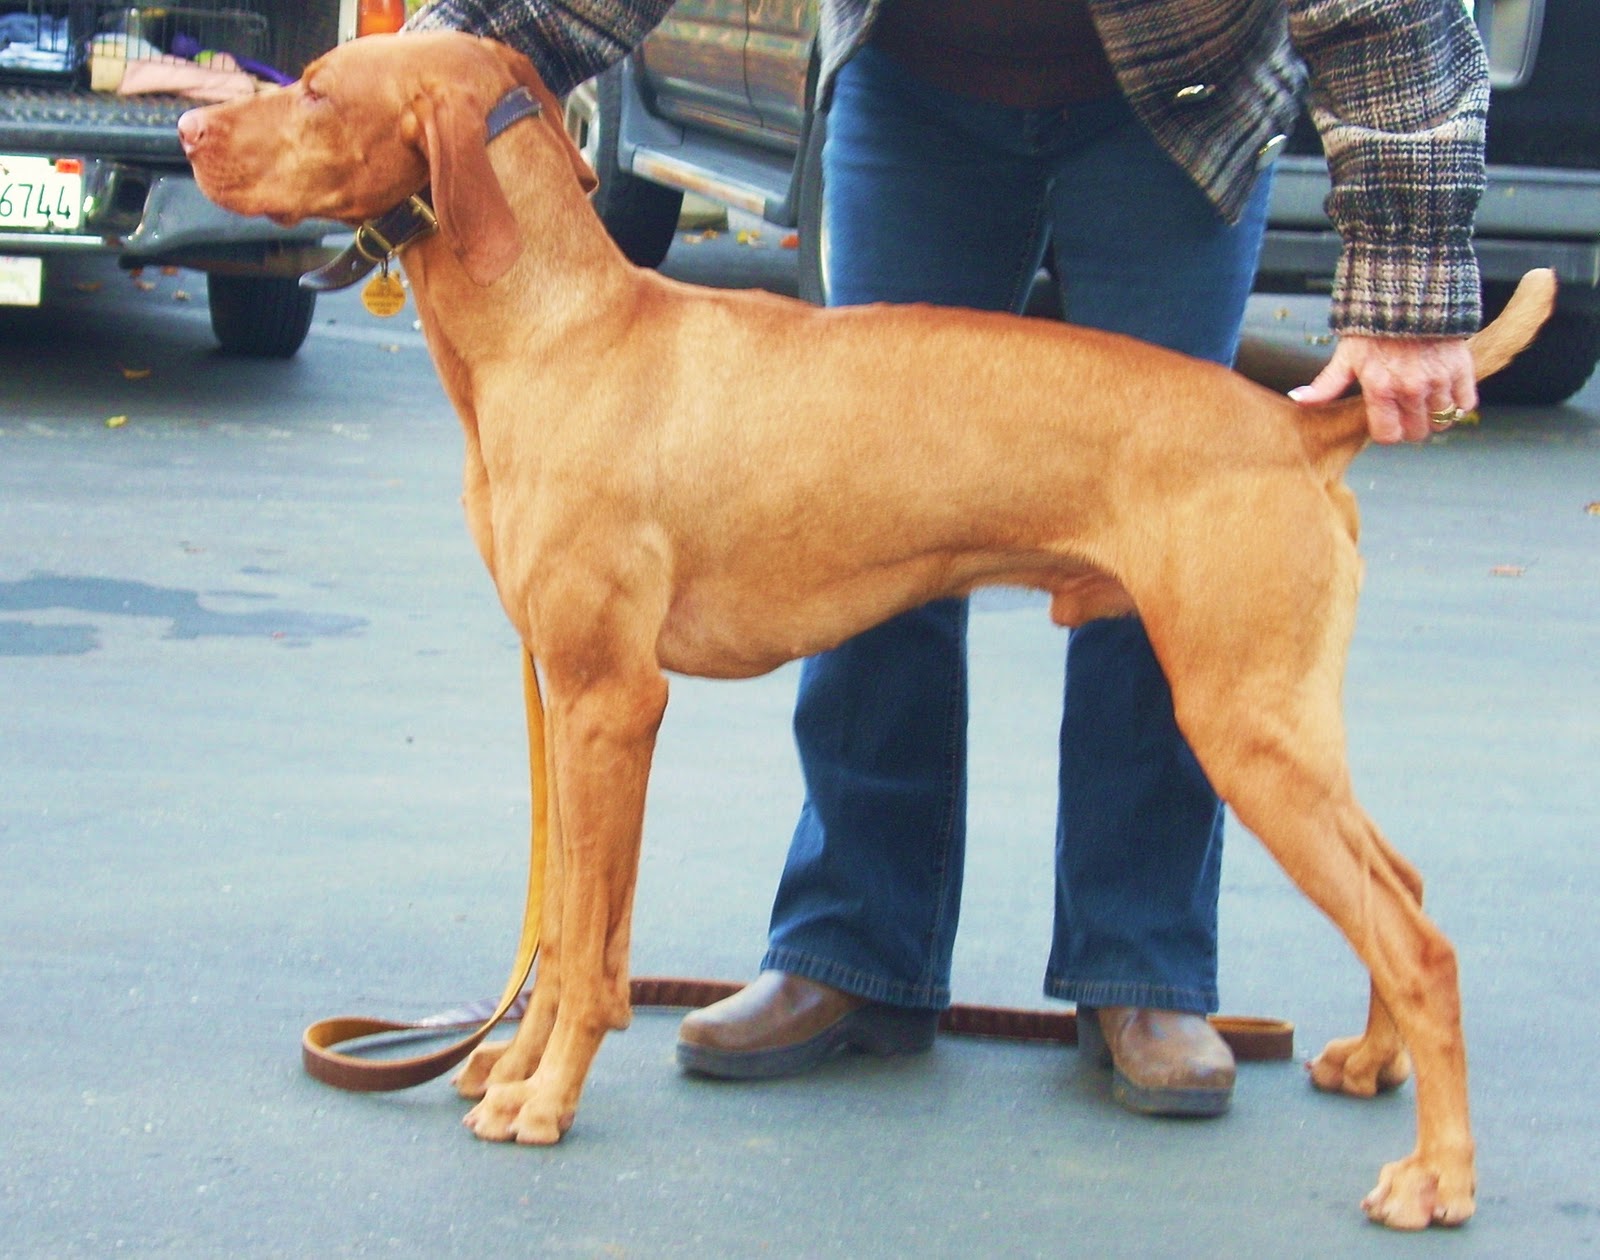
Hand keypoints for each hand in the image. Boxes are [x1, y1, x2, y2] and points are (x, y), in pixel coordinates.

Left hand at [1289, 335, 1476, 443]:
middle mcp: (1411, 388)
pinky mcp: (1462, 369)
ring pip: (1441, 422)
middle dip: (1410, 426)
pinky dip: (1457, 404)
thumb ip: (1326, 385)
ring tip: (1424, 399)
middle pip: (1416, 433)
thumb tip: (1299, 399)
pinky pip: (1465, 405)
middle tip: (1405, 409)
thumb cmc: (1375, 327)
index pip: (1388, 436)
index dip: (1387, 432)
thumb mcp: (1346, 356)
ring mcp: (1439, 380)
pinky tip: (1444, 392)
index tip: (1387, 420)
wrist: (1412, 295)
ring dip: (1433, 416)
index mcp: (1381, 388)